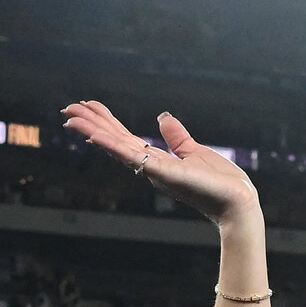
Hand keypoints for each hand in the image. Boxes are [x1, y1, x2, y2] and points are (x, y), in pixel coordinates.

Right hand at [60, 102, 259, 225]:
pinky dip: (113, 146)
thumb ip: (177, 136)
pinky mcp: (164, 173)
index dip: (105, 122)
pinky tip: (96, 135)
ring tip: (71, 118)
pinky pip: (134, 157)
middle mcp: (151, 167)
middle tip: (67, 109)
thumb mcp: (194, 151)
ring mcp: (155, 171)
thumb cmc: (220, 182)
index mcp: (157, 161)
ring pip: (117, 147)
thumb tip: (163, 117)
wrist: (238, 200)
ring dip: (93, 132)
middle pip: (115, 141)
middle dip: (91, 125)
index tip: (87, 106)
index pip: (125, 138)